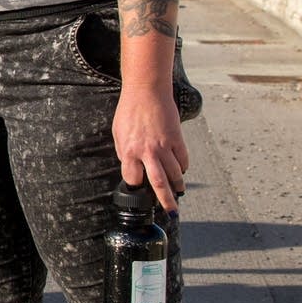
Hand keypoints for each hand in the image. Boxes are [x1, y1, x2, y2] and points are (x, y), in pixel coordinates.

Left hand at [112, 84, 188, 211]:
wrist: (147, 90)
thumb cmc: (129, 111)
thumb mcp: (118, 132)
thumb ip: (125, 152)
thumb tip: (132, 169)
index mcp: (129, 150)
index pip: (133, 178)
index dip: (136, 185)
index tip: (138, 188)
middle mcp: (147, 151)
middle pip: (158, 183)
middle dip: (166, 200)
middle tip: (171, 212)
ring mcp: (164, 145)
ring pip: (175, 173)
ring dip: (178, 185)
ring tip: (179, 193)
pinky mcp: (176, 138)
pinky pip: (183, 159)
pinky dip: (183, 167)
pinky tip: (181, 171)